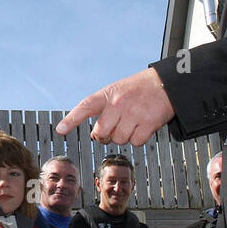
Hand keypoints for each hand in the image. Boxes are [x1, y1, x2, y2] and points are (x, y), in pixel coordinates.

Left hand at [57, 67, 174, 144]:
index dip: (72, 119)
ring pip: (118, 139)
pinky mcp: (147, 124)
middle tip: (113, 128)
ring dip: (124, 136)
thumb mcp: (116, 91)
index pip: (86, 106)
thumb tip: (97, 134)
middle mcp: (118, 104)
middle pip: (101, 132)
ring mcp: (133, 114)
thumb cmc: (138, 89)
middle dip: (105, 135)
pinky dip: (138, 139)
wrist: (165, 84)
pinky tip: (141, 126)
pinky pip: (135, 142)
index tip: (61, 129)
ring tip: (131, 123)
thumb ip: (104, 108)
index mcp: (108, 95)